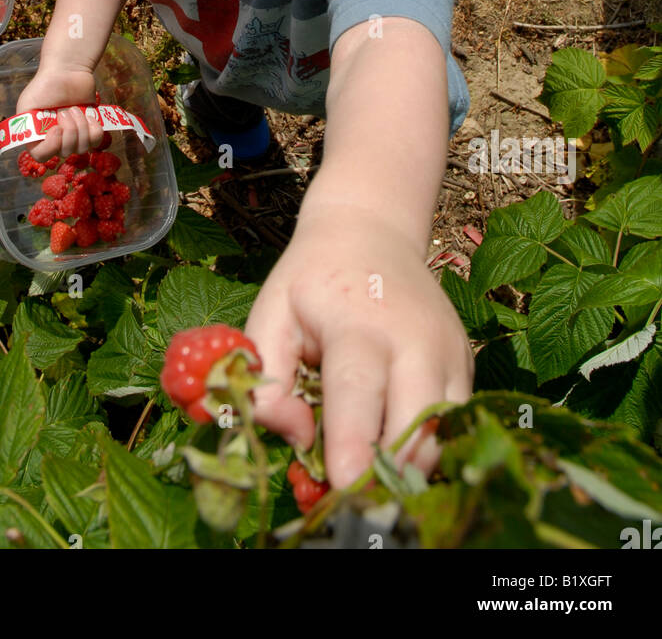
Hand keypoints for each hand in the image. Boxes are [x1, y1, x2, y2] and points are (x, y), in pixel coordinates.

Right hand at [14, 66, 104, 160]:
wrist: (67, 71)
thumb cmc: (44, 85)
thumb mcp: (27, 102)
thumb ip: (24, 122)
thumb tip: (36, 139)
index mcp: (37, 136)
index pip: (41, 156)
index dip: (51, 147)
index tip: (56, 128)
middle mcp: (55, 140)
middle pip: (65, 152)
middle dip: (69, 130)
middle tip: (65, 110)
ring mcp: (74, 136)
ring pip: (82, 148)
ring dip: (81, 127)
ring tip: (75, 109)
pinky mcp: (89, 130)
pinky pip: (96, 141)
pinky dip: (94, 129)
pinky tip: (89, 115)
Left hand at [244, 205, 473, 488]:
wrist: (371, 230)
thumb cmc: (313, 279)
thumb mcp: (272, 311)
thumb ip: (268, 376)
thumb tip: (294, 437)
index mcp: (359, 321)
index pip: (358, 388)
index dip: (353, 441)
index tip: (343, 484)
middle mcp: (416, 337)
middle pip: (415, 420)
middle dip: (388, 470)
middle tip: (354, 503)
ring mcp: (449, 352)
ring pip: (442, 431)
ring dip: (409, 467)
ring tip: (370, 480)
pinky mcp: (465, 365)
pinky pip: (453, 424)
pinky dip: (427, 449)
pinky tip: (395, 454)